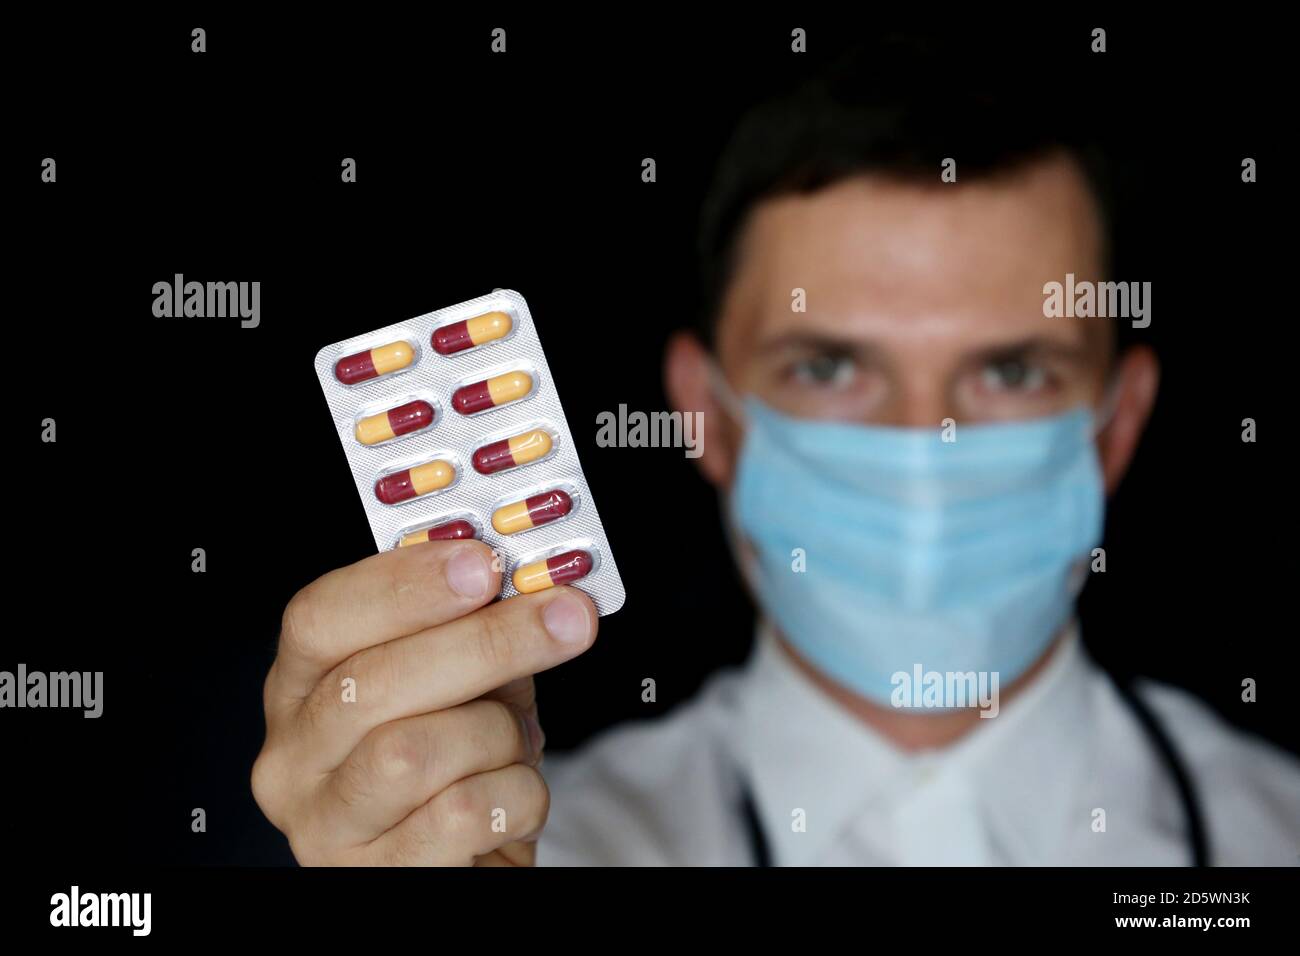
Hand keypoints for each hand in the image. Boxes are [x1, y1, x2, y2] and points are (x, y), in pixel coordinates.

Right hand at [252, 539, 597, 864]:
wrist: (471, 862)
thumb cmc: (463, 763)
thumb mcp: (464, 681)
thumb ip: (476, 627)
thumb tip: (531, 581)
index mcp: (302, 687)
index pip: (319, 619)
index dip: (402, 585)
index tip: (483, 562)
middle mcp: (292, 758)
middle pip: (372, 684)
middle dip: (483, 643)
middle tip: (566, 617)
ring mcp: (325, 827)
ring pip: (411, 753)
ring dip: (496, 736)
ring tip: (516, 743)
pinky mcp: (376, 879)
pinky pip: (460, 816)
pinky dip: (515, 796)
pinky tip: (513, 799)